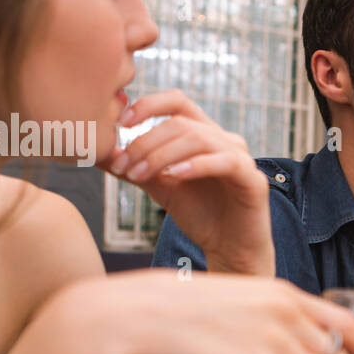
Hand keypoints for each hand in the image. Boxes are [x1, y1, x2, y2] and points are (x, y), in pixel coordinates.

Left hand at [101, 90, 272, 274]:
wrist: (230, 250)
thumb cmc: (200, 216)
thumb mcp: (160, 188)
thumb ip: (136, 168)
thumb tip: (100, 153)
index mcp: (203, 135)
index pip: (177, 102)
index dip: (148, 105)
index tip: (120, 124)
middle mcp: (224, 139)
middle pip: (180, 122)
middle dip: (146, 141)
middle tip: (124, 166)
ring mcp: (241, 157)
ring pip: (198, 138)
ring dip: (162, 155)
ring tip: (140, 175)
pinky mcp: (253, 179)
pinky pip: (224, 161)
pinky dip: (195, 165)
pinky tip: (174, 177)